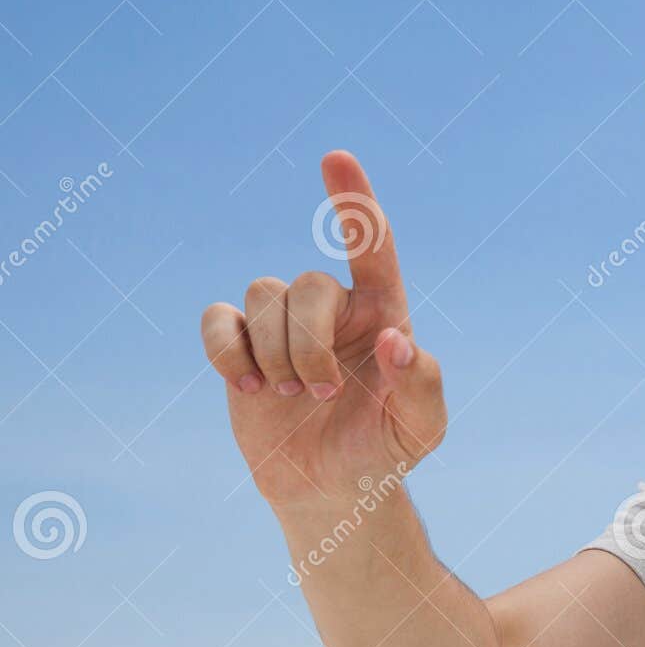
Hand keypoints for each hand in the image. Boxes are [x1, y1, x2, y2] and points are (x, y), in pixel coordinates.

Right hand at [200, 151, 445, 508]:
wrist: (330, 489)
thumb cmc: (384, 451)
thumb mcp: (421, 427)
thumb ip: (423, 385)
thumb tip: (398, 341)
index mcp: (382, 312)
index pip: (372, 245)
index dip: (354, 202)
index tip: (335, 158)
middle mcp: (333, 308)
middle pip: (306, 284)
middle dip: (308, 343)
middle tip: (322, 394)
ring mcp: (284, 324)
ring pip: (263, 294)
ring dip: (275, 352)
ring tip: (290, 397)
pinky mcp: (242, 346)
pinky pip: (220, 319)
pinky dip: (227, 351)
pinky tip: (248, 387)